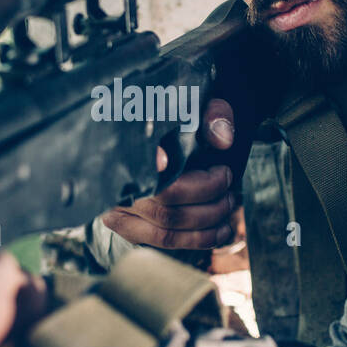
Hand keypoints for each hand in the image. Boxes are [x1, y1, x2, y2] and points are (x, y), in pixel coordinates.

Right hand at [99, 98, 237, 249]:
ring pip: (165, 229)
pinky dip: (195, 241)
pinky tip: (218, 232)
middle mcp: (118, 180)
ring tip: (228, 212)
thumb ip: (211, 113)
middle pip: (168, 203)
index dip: (190, 180)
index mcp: (130, 146)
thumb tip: (224, 139)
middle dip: (211, 203)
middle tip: (231, 193)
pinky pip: (160, 241)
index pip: (155, 164)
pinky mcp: (121, 222)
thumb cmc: (168, 119)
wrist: (135, 132)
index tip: (225, 173)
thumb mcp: (193, 104)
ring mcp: (115, 204)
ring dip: (206, 227)